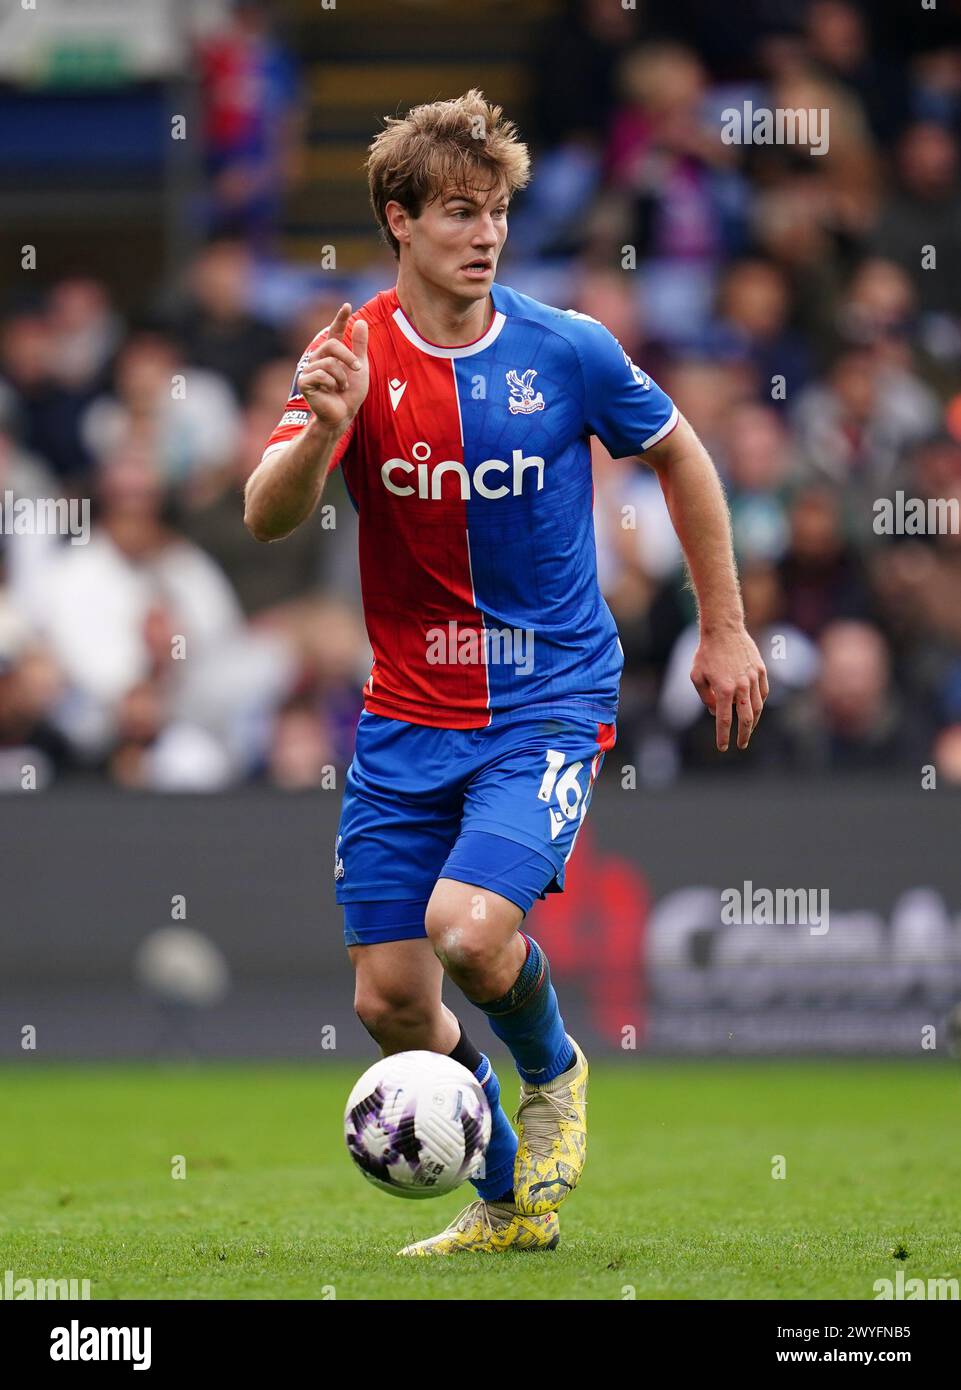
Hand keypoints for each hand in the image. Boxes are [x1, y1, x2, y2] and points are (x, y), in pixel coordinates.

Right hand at [298, 302, 368, 432]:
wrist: (343, 414)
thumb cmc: (350, 394)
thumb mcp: (360, 368)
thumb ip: (359, 346)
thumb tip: (361, 322)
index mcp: (331, 354)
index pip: (335, 332)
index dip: (340, 319)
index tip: (347, 305)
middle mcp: (318, 358)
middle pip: (332, 345)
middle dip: (348, 358)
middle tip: (357, 370)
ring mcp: (309, 369)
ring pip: (329, 363)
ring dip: (341, 378)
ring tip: (340, 388)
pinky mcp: (304, 381)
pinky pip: (320, 375)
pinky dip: (331, 384)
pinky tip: (330, 392)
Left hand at [690, 623, 768, 751]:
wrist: (723, 630)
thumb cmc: (706, 653)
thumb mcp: (697, 676)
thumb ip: (706, 697)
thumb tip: (716, 712)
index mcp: (723, 690)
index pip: (724, 721)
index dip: (723, 736)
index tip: (723, 747)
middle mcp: (741, 686)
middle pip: (746, 719)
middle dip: (744, 735)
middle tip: (741, 744)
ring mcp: (753, 678)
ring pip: (758, 707)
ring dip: (754, 722)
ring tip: (749, 730)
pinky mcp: (761, 670)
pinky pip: (763, 692)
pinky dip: (760, 703)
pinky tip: (755, 709)